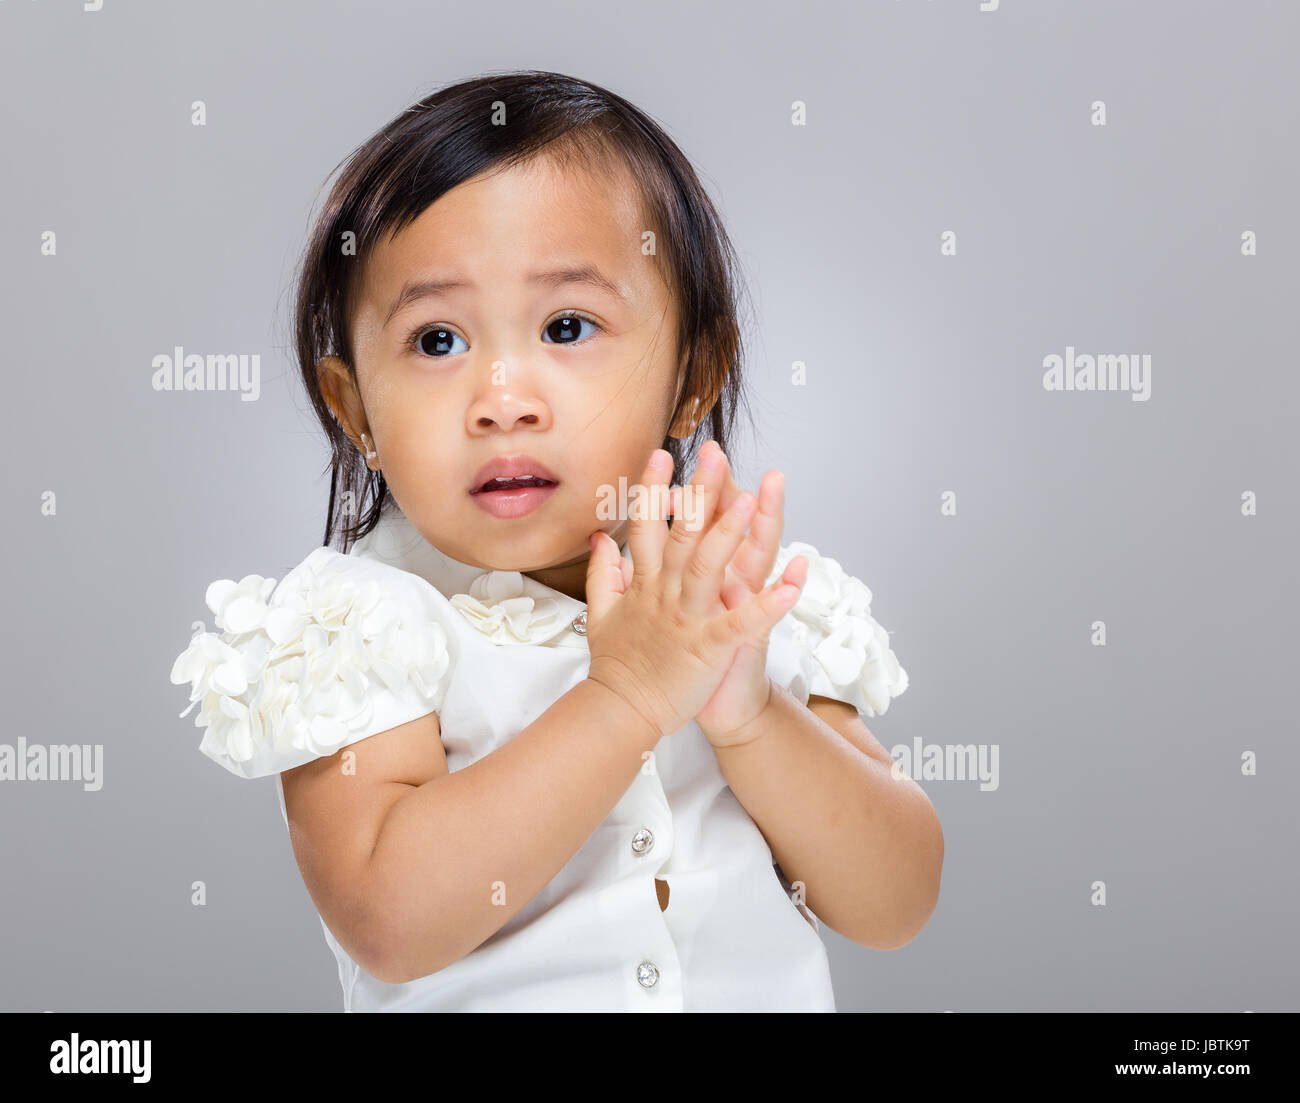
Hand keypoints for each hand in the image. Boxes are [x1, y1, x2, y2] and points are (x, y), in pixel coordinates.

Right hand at [583, 444, 803, 740]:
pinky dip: (767, 605)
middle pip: (683, 534)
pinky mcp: (708, 648)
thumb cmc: (618, 664)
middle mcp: (665, 594)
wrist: (622, 713)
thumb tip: (599, 538)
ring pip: (709, 568)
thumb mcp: (602, 613)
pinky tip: (792, 584)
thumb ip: (603, 572)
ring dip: (730, 534)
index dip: (652, 489)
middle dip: (700, 493)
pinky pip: (741, 623)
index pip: (645, 526)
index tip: (662, 454)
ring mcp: (687, 619)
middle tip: (716, 455)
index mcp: (644, 584)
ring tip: (752, 500)